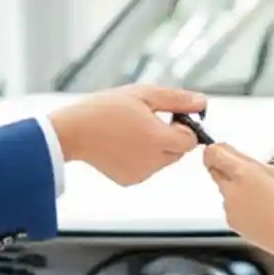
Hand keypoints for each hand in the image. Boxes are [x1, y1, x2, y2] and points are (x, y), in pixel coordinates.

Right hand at [49, 84, 206, 185]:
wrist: (72, 132)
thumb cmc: (103, 110)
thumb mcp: (142, 94)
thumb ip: (176, 100)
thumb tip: (202, 103)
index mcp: (159, 139)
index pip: (191, 140)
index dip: (183, 126)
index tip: (168, 117)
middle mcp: (153, 161)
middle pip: (178, 152)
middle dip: (169, 137)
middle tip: (146, 121)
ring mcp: (141, 173)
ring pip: (163, 161)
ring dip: (155, 148)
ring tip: (131, 132)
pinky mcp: (129, 180)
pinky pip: (146, 169)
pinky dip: (140, 158)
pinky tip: (123, 145)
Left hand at [203, 143, 273, 271]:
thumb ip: (253, 163)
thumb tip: (236, 157)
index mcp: (244, 174)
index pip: (213, 154)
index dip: (215, 150)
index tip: (222, 150)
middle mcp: (231, 191)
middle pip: (213, 170)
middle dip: (224, 167)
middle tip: (244, 172)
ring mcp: (228, 208)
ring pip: (223, 189)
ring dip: (233, 187)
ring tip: (259, 196)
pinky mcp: (230, 221)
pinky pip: (229, 205)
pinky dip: (238, 204)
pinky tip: (257, 210)